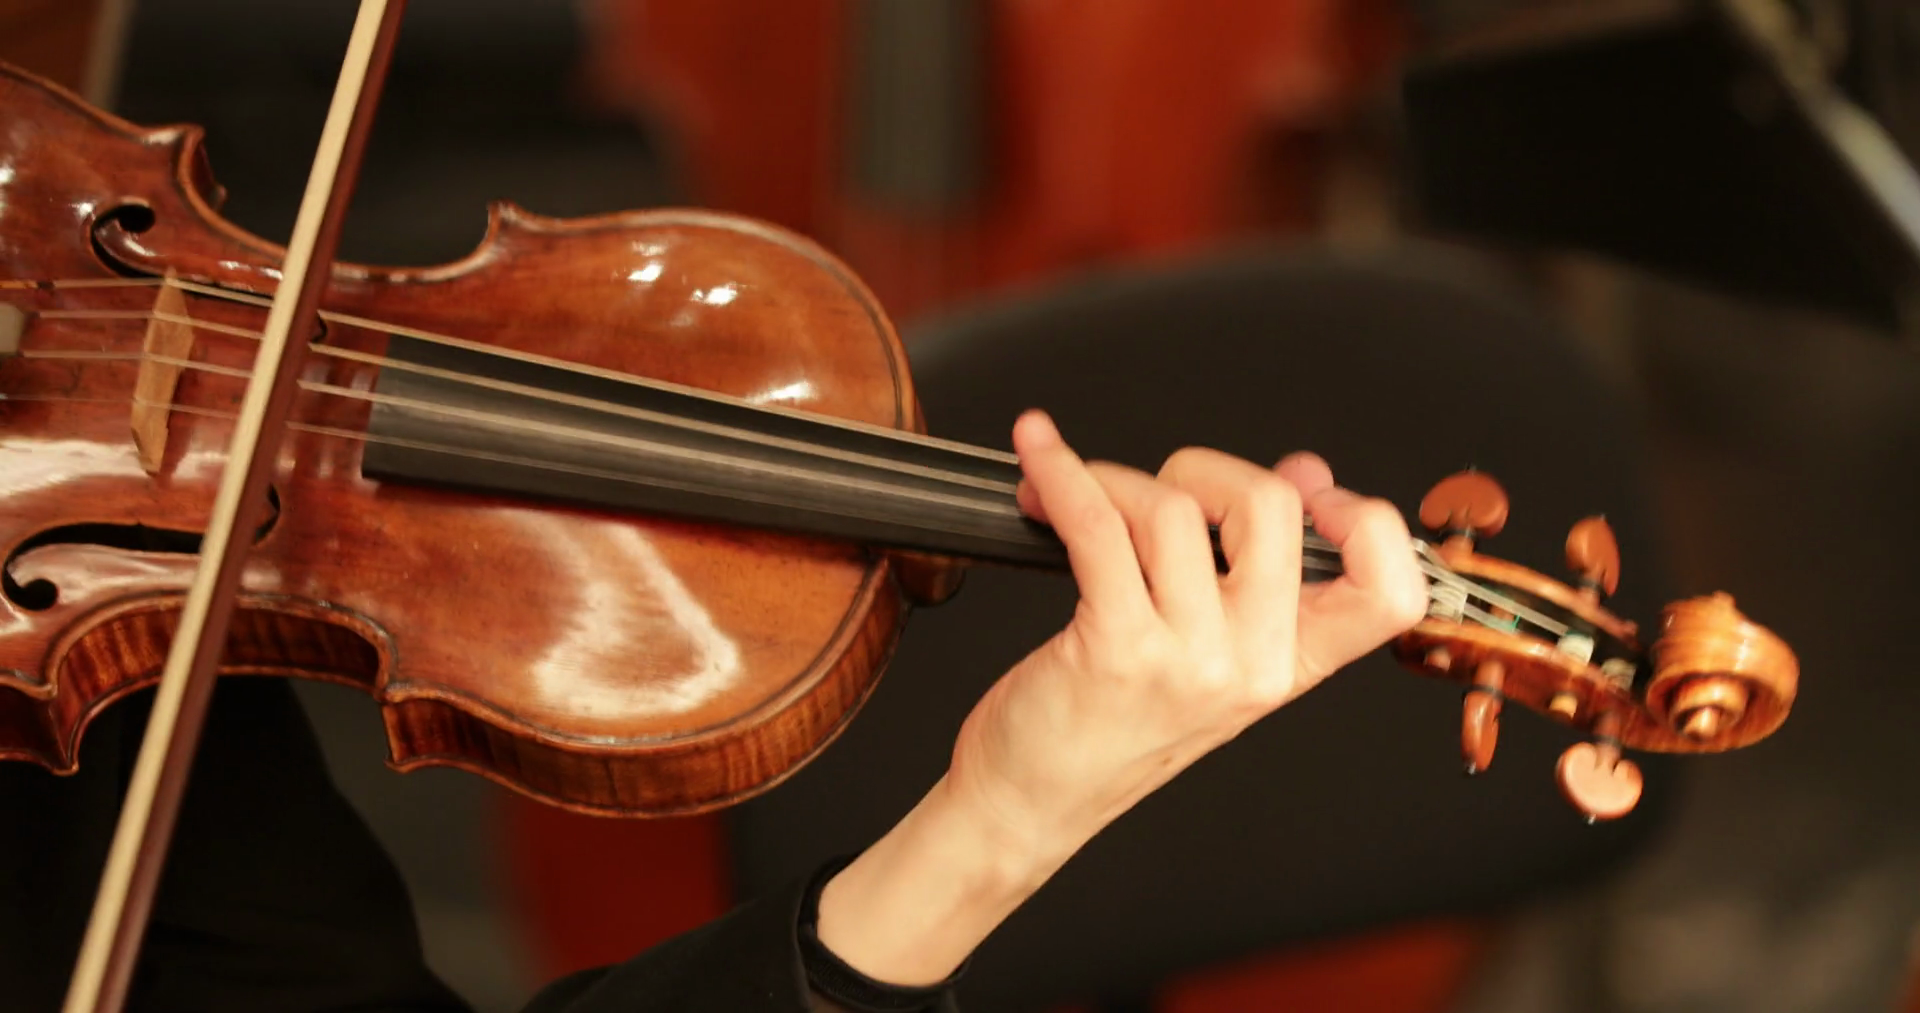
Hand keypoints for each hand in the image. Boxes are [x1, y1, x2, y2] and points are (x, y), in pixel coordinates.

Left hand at [816, 410, 1427, 984]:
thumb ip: (1260, 570)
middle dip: (1202, 468)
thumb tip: (1301, 473)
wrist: (1034, 801)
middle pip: (1271, 506)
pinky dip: (1059, 475)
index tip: (1310, 487)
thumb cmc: (1109, 724)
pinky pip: (1095, 524)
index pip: (1390, 593)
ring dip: (1110, 478)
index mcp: (1291, 664)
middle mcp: (1252, 664)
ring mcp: (1189, 660)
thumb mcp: (1210, 656)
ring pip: (1173, 508)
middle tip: (1156, 490)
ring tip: (1073, 492)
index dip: (1368, 523)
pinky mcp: (1117, 649)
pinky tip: (1039, 460)